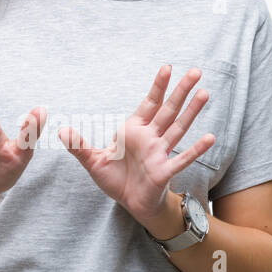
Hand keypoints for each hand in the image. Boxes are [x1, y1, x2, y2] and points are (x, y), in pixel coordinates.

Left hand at [58, 64, 214, 224]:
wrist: (130, 204)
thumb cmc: (116, 179)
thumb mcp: (93, 162)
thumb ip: (79, 146)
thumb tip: (61, 131)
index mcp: (133, 131)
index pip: (149, 103)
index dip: (158, 86)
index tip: (167, 67)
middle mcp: (150, 138)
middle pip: (168, 110)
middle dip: (181, 91)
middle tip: (196, 71)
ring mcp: (160, 153)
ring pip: (178, 128)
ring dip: (191, 112)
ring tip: (205, 94)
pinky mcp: (164, 171)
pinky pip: (182, 158)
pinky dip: (195, 149)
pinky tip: (210, 137)